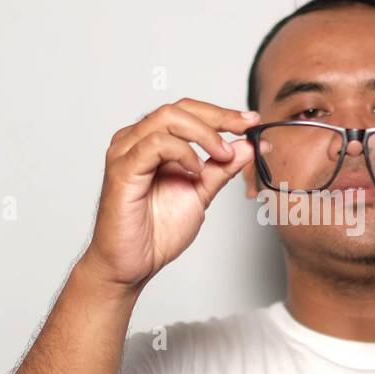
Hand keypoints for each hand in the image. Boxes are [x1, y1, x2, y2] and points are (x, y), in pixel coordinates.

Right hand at [83, 98, 260, 289]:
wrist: (133, 264)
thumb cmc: (156, 231)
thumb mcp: (201, 193)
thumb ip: (221, 169)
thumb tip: (248, 146)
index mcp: (153, 142)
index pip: (188, 112)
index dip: (222, 114)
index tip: (252, 122)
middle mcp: (136, 141)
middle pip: (179, 108)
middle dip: (218, 116)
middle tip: (245, 129)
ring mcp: (126, 152)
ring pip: (167, 118)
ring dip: (204, 133)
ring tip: (223, 155)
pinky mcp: (122, 170)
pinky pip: (155, 144)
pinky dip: (182, 151)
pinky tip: (196, 170)